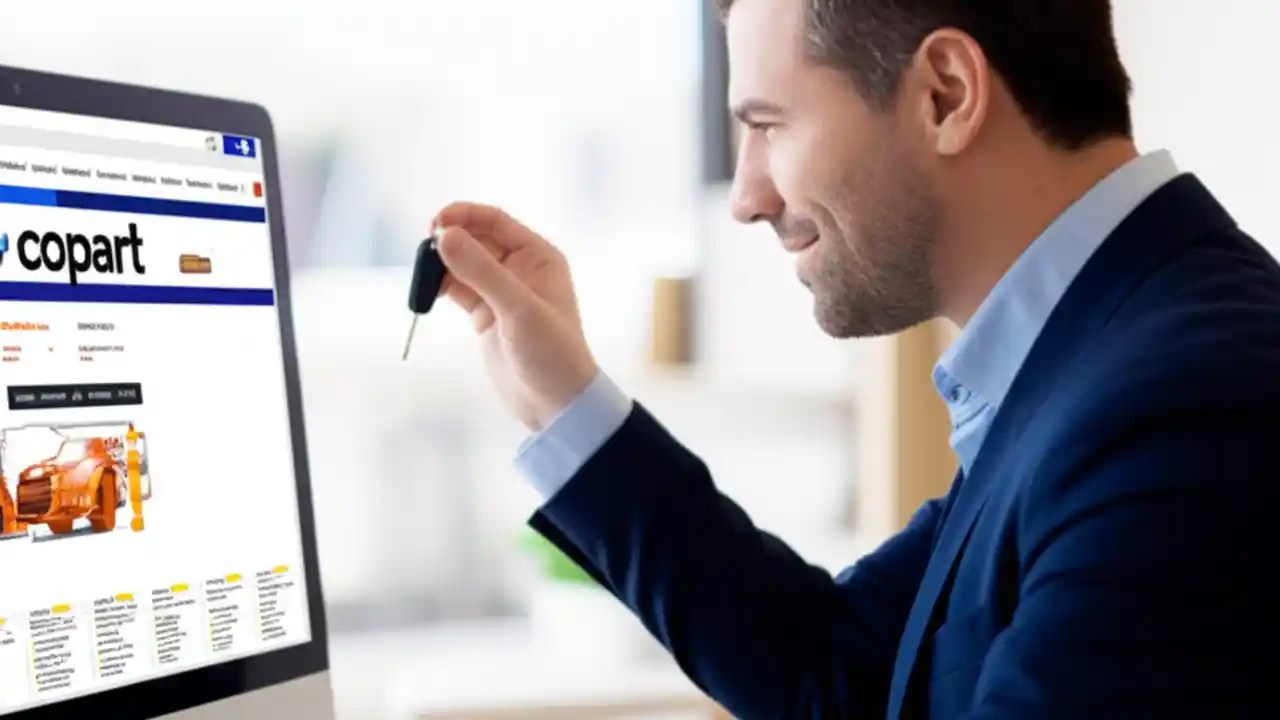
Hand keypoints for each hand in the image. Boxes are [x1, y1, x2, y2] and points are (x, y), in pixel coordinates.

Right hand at [430, 202, 598, 430]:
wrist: (556, 404)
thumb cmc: (551, 353)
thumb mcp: (518, 309)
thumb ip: (482, 271)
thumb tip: (444, 236)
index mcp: (538, 256)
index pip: (495, 221)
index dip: (463, 216)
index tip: (434, 224)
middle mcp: (520, 268)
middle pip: (475, 239)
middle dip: (449, 241)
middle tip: (425, 253)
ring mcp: (501, 292)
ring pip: (463, 264)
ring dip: (442, 265)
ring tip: (425, 277)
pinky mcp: (486, 315)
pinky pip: (458, 289)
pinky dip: (441, 287)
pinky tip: (429, 293)